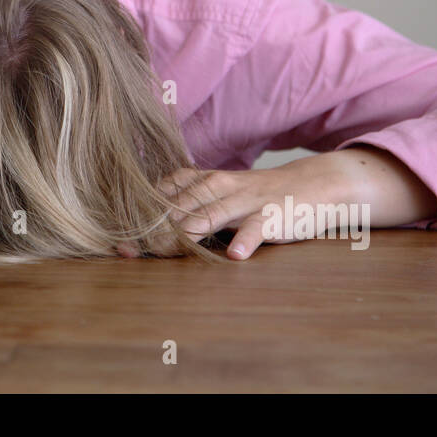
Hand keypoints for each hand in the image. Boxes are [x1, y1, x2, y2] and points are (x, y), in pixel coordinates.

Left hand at [134, 146, 436, 260]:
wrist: (317, 185)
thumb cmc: (261, 197)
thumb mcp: (224, 196)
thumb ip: (192, 210)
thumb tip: (151, 233)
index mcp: (207, 181)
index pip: (167, 192)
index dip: (142, 213)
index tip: (119, 236)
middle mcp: (223, 187)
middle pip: (183, 205)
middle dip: (156, 226)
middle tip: (133, 247)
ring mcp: (249, 200)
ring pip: (215, 212)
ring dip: (192, 228)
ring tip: (173, 245)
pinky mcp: (275, 214)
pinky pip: (259, 226)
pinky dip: (247, 239)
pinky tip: (235, 255)